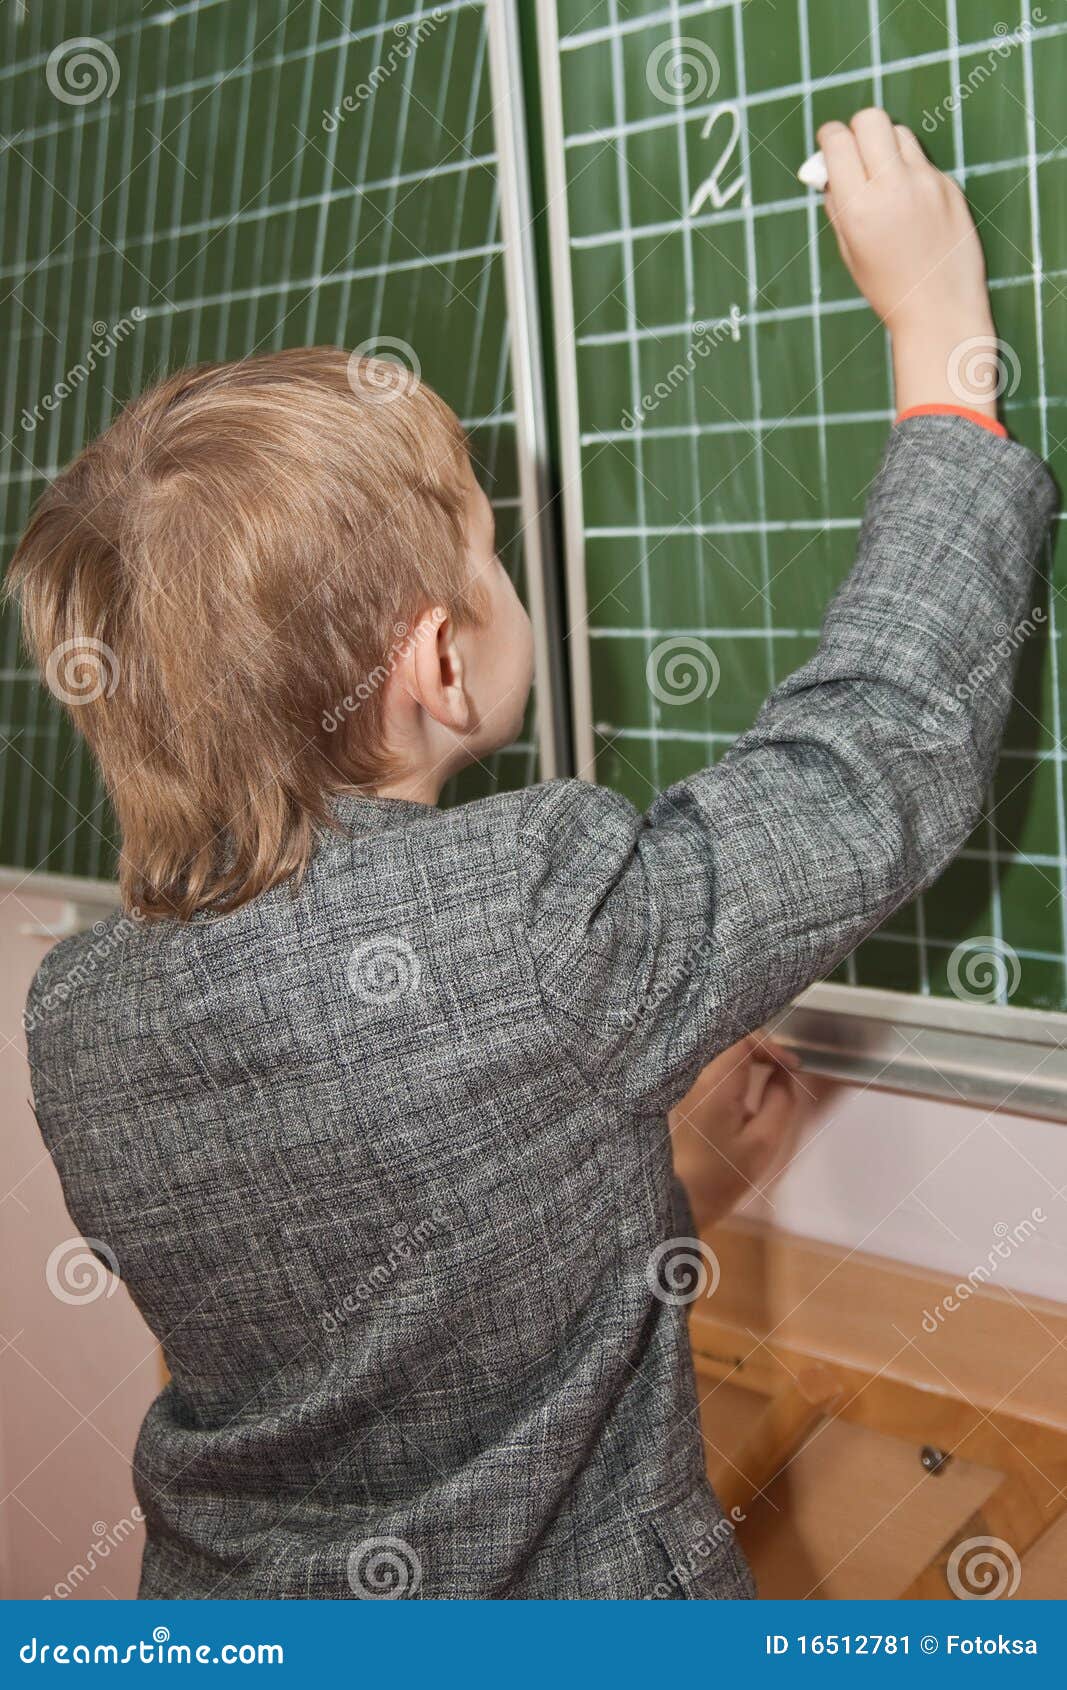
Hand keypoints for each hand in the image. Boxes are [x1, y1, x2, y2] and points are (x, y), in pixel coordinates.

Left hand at [669, 1035, 799, 1229]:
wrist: (677, 1199)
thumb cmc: (722, 1176)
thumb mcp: (763, 1142)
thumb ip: (781, 1101)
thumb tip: (784, 1075)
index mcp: (713, 1082)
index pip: (742, 1039)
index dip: (772, 1046)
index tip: (793, 1066)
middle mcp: (693, 1076)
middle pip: (728, 1042)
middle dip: (760, 1050)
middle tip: (784, 1070)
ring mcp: (682, 1086)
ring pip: (718, 1055)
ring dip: (745, 1059)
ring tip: (770, 1077)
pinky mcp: (680, 1097)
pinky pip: (707, 1070)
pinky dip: (729, 1072)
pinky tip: (745, 1092)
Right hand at [817, 110, 998, 418]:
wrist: (940, 310)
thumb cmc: (887, 287)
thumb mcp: (849, 250)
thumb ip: (837, 205)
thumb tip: (828, 168)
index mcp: (859, 206)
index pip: (837, 139)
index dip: (829, 138)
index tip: (830, 148)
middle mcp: (892, 186)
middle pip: (870, 118)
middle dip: (858, 129)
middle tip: (857, 153)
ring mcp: (926, 182)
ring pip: (899, 132)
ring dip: (886, 146)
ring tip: (887, 179)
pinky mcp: (949, 185)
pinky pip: (922, 161)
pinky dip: (911, 172)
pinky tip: (914, 206)